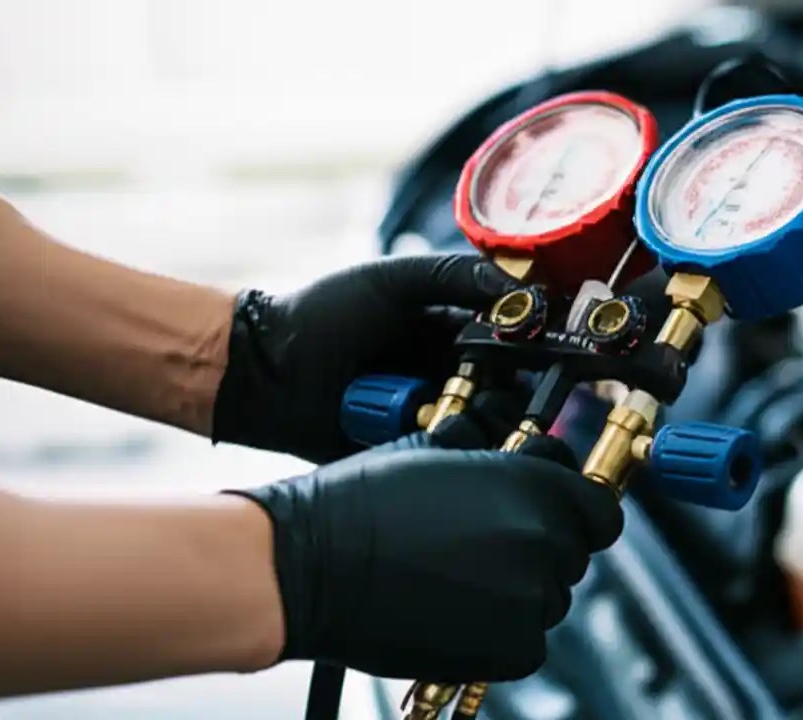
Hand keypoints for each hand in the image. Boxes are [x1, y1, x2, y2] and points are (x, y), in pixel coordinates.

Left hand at [211, 253, 519, 462]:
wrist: (262, 370)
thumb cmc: (322, 314)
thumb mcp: (391, 281)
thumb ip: (454, 276)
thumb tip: (523, 288)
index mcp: (447, 335)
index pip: (507, 347)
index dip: (526, 353)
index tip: (541, 356)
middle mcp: (442, 379)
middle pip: (499, 395)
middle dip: (501, 397)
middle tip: (488, 394)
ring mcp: (423, 419)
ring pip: (475, 432)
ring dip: (471, 425)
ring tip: (451, 415)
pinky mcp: (401, 456)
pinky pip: (438, 462)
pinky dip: (441, 454)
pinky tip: (434, 442)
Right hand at [227, 435, 621, 681]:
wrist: (312, 565)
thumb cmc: (363, 504)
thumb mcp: (440, 454)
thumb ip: (499, 456)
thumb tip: (528, 452)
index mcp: (534, 486)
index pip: (600, 510)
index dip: (577, 513)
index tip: (556, 517)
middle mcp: (543, 541)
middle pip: (573, 554)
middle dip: (538, 549)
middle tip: (485, 547)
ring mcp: (530, 599)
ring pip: (549, 598)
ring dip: (518, 591)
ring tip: (457, 579)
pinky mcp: (511, 649)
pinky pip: (527, 641)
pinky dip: (500, 633)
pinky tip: (454, 612)